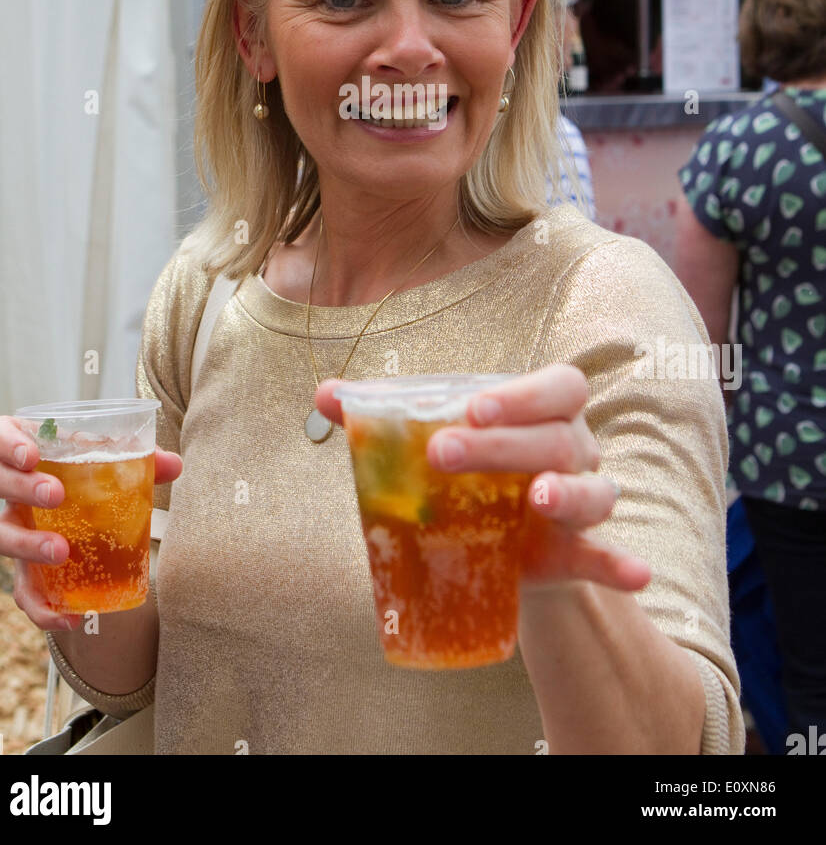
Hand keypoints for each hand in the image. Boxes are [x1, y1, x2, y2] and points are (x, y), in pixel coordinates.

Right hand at [0, 415, 181, 630]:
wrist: (91, 521)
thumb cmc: (96, 478)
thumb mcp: (114, 463)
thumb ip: (142, 461)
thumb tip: (174, 464)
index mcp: (29, 451)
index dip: (5, 442)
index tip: (30, 455)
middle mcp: (13, 488)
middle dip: (21, 487)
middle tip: (56, 495)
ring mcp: (14, 528)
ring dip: (26, 543)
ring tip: (61, 551)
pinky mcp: (24, 569)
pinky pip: (21, 590)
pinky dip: (42, 606)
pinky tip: (70, 617)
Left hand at [313, 366, 650, 594]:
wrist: (499, 543)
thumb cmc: (468, 472)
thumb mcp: (432, 440)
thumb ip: (384, 415)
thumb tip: (324, 395)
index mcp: (543, 411)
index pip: (558, 386)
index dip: (522, 393)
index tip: (473, 406)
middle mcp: (572, 449)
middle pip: (556, 438)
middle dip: (504, 445)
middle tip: (444, 455)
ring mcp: (581, 500)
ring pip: (594, 490)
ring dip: (570, 493)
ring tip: (538, 501)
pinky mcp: (578, 553)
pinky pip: (609, 557)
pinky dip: (623, 565)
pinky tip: (636, 574)